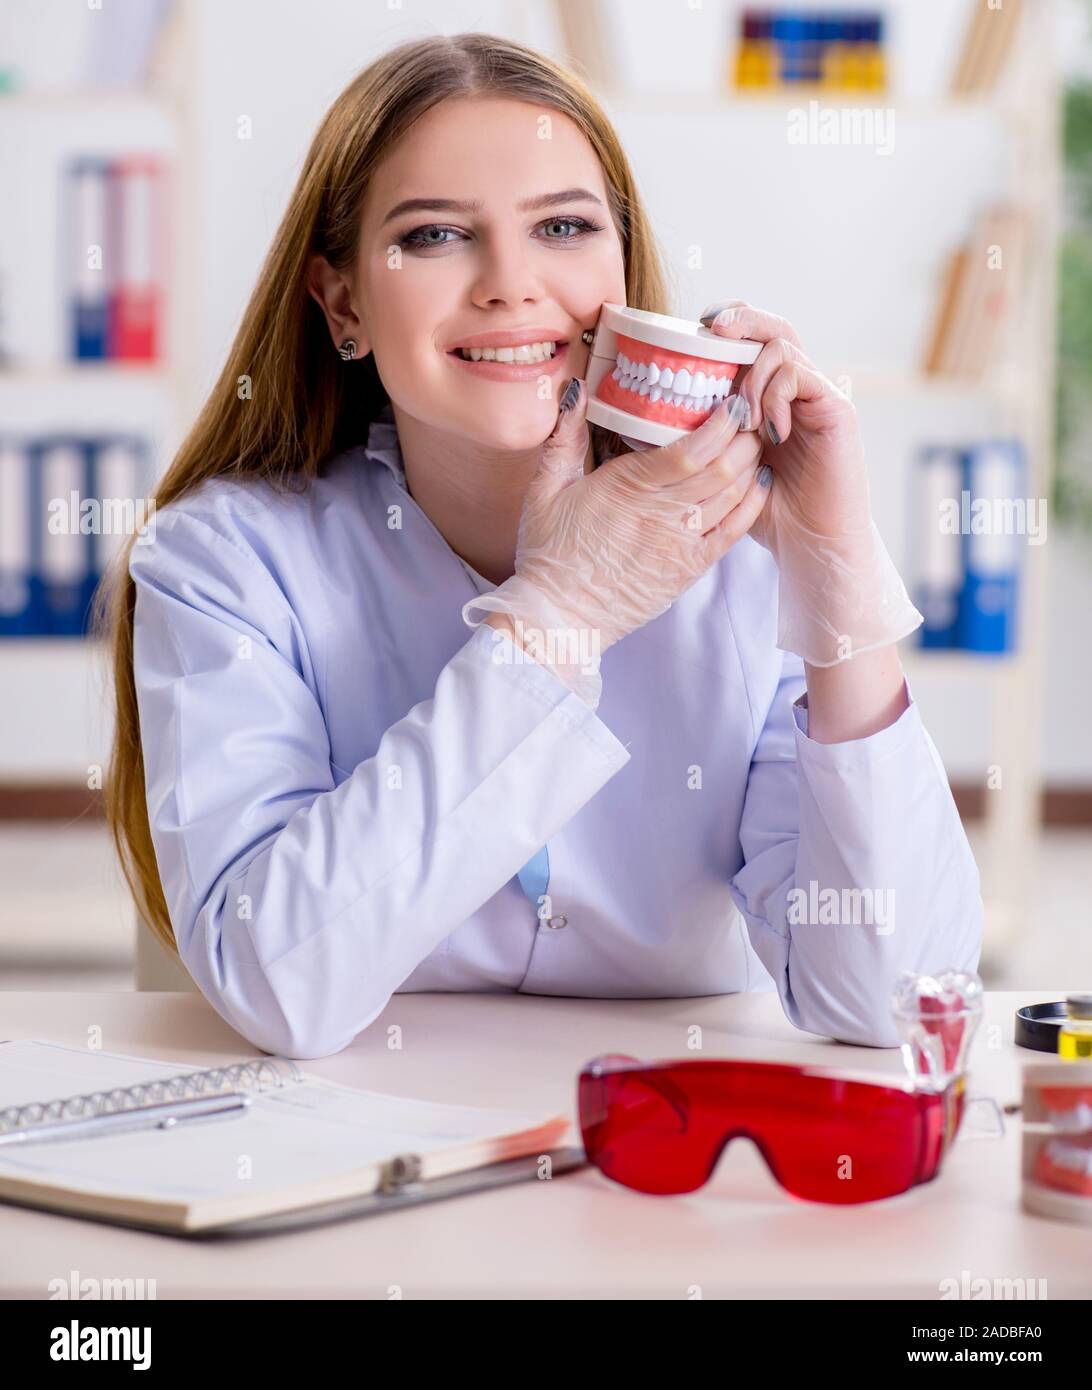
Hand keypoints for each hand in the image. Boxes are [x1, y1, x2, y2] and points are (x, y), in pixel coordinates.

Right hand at [464, 382, 769, 706]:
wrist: (559, 620)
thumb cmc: (549, 555)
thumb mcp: (544, 490)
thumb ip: (564, 437)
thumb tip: (575, 387)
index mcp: (626, 488)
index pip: (690, 450)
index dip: (720, 423)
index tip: (732, 400)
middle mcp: (660, 514)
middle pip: (721, 468)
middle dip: (744, 436)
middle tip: (753, 413)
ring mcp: (679, 544)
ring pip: (732, 495)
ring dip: (751, 464)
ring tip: (756, 440)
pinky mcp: (689, 570)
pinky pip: (734, 531)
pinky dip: (752, 502)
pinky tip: (759, 481)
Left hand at [698, 299, 921, 665]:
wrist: (811, 544)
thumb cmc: (765, 512)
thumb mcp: (719, 470)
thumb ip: (696, 440)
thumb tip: (640, 421)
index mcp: (767, 395)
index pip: (748, 339)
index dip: (725, 324)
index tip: (692, 330)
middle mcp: (794, 388)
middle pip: (771, 325)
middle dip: (740, 319)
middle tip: (711, 330)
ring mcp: (817, 396)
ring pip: (783, 345)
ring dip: (752, 372)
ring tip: (741, 416)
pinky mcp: (837, 409)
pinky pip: (801, 376)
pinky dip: (775, 393)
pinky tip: (766, 428)